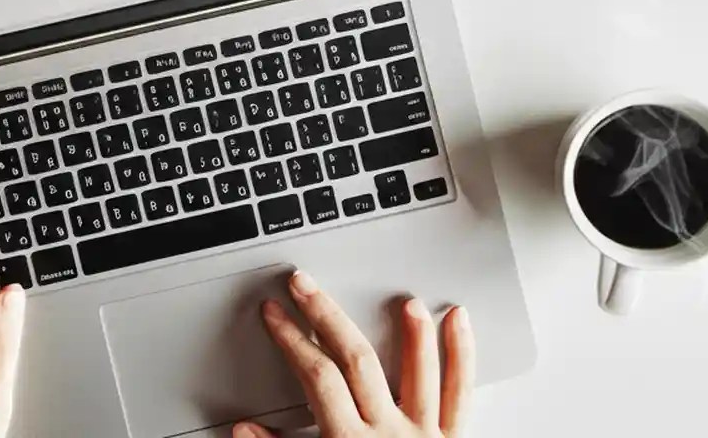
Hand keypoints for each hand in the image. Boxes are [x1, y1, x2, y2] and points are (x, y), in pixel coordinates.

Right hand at [234, 272, 474, 437]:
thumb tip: (244, 432)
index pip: (314, 378)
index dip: (291, 340)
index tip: (274, 315)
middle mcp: (389, 435)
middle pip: (355, 360)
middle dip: (326, 315)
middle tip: (305, 284)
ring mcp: (426, 437)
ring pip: (417, 372)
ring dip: (409, 333)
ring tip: (402, 300)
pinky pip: (462, 396)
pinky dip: (463, 356)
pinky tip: (460, 324)